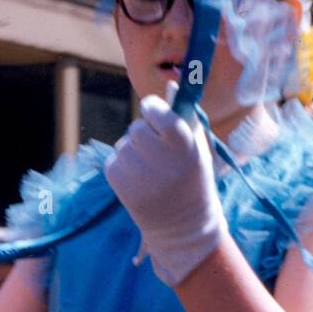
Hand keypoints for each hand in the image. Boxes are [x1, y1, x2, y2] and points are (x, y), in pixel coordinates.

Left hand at [104, 81, 226, 286]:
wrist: (182, 227)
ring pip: (123, 144)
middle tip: (158, 153)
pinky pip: (114, 160)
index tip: (154, 113)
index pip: (155, 110)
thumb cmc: (193, 181)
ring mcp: (139, 174)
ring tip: (151, 172)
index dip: (152, 109)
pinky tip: (139, 182)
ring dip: (134, 152)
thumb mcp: (198, 148)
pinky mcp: (120, 185)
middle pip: (137, 127)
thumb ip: (185, 116)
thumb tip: (171, 83)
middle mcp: (161, 159)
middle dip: (144, 134)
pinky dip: (123, 167)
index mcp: (184, 146)